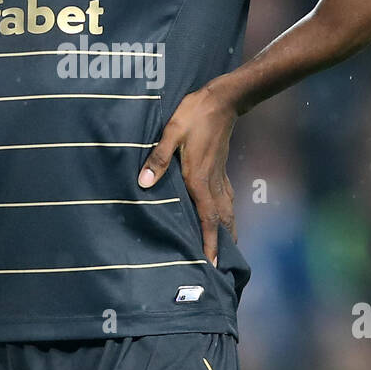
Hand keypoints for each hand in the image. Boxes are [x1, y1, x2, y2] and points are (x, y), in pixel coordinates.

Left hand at [137, 80, 237, 265]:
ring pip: (226, 212)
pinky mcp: (220, 170)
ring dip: (227, 232)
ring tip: (227, 251)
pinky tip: (224, 218)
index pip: (207, 219)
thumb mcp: (171, 133)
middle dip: (222, 245)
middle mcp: (212, 183)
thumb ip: (158, 159)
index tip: (213, 264)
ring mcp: (219, 177)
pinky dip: (226, 215)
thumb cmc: (193, 116)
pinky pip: (225, 199)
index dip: (210, 243)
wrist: (221, 101)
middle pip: (220, 221)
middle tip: (222, 268)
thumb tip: (143, 183)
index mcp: (199, 179)